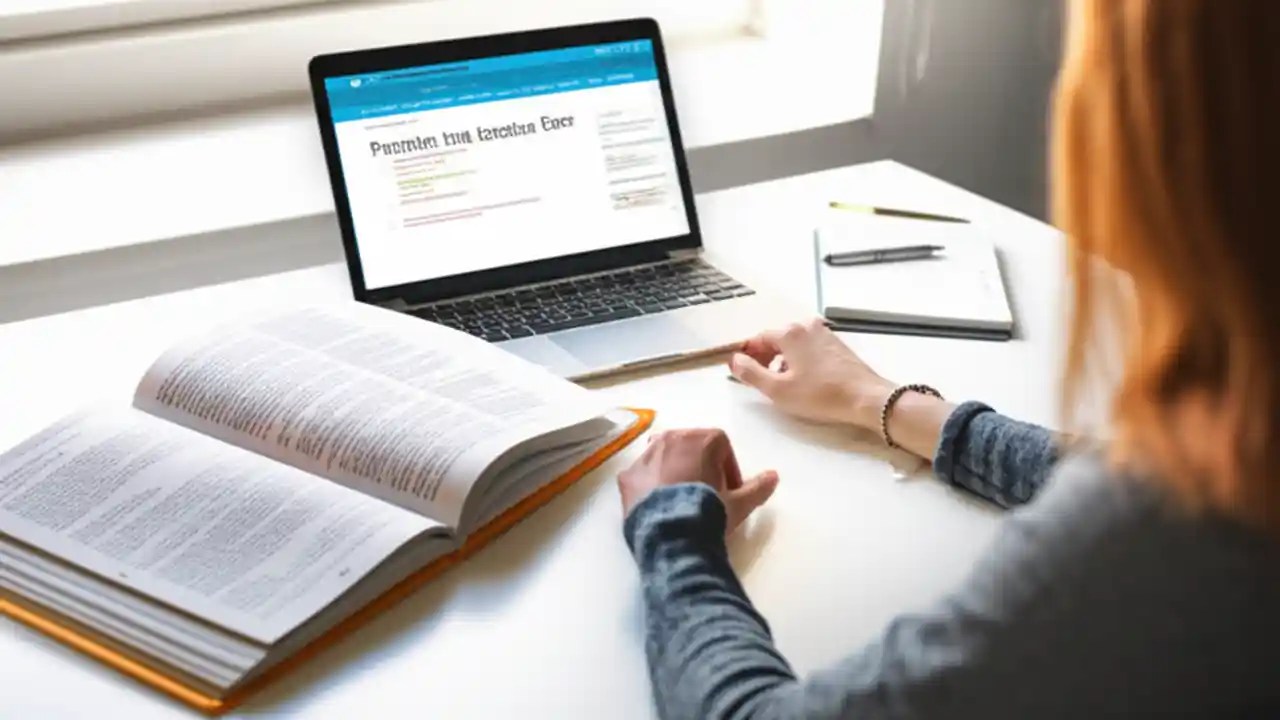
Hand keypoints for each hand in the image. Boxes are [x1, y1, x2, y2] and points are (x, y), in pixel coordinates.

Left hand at [618, 429, 778, 533]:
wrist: (670, 535)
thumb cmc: (709, 513)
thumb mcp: (739, 504)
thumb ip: (757, 487)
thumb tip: (774, 476)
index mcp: (703, 439)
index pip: (721, 446)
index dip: (727, 468)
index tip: (729, 490)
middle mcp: (673, 438)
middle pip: (690, 446)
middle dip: (699, 465)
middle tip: (705, 494)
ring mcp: (646, 455)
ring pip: (664, 456)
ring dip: (674, 471)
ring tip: (680, 500)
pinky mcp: (628, 475)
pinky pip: (643, 476)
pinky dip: (651, 486)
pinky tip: (658, 507)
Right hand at [729, 318, 895, 430]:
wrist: (866, 398)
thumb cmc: (820, 395)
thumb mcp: (778, 389)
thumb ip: (751, 373)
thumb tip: (734, 360)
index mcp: (790, 332)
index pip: (758, 339)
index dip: (746, 355)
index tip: (740, 372)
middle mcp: (806, 326)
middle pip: (776, 339)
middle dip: (764, 357)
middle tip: (760, 381)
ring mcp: (825, 333)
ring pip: (793, 344)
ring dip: (782, 360)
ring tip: (783, 383)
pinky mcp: (837, 345)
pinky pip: (809, 348)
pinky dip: (800, 360)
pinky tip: (804, 380)